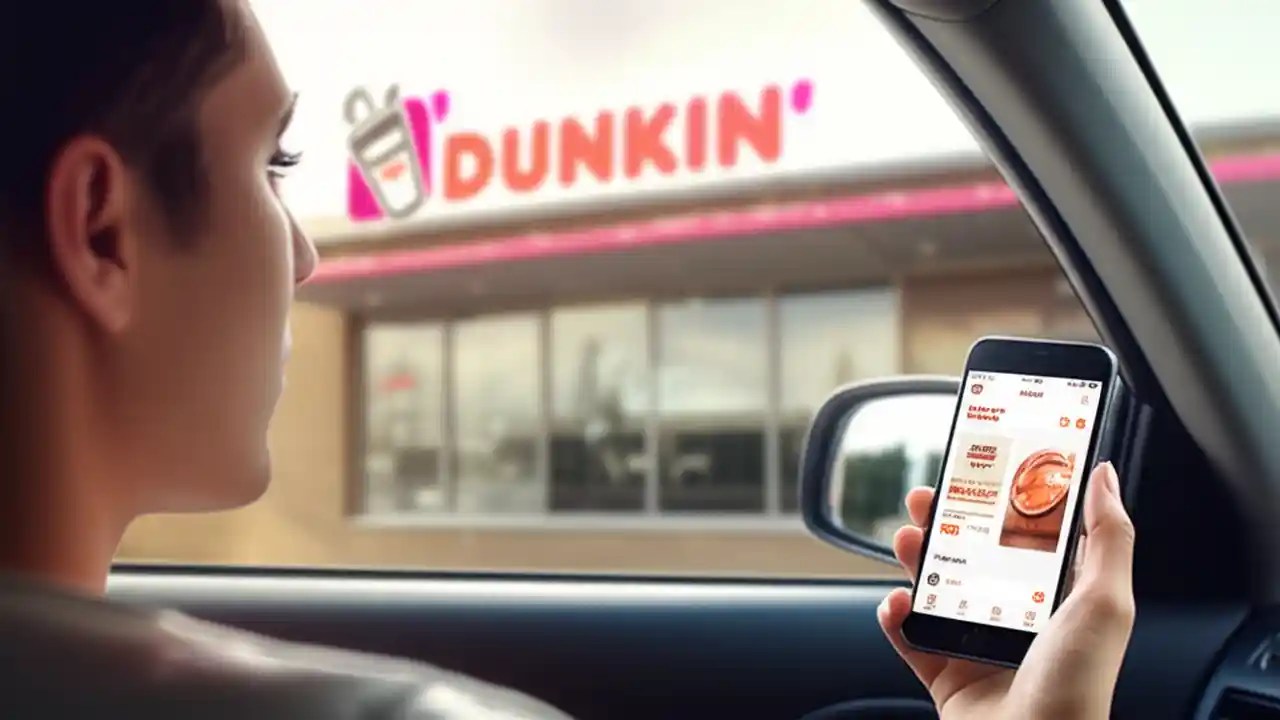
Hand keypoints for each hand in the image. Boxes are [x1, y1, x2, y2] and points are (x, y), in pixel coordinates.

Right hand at [878, 462, 1135, 719]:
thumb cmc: (1077, 687)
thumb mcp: (1106, 602)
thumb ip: (1109, 535)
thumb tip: (1104, 475)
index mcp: (1057, 599)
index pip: (1027, 536)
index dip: (1003, 501)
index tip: (983, 468)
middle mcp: (1016, 620)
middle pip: (972, 556)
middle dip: (946, 522)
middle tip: (927, 497)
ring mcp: (976, 646)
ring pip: (935, 588)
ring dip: (915, 559)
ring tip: (906, 539)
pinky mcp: (944, 674)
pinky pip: (908, 637)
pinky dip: (895, 616)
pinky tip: (897, 602)